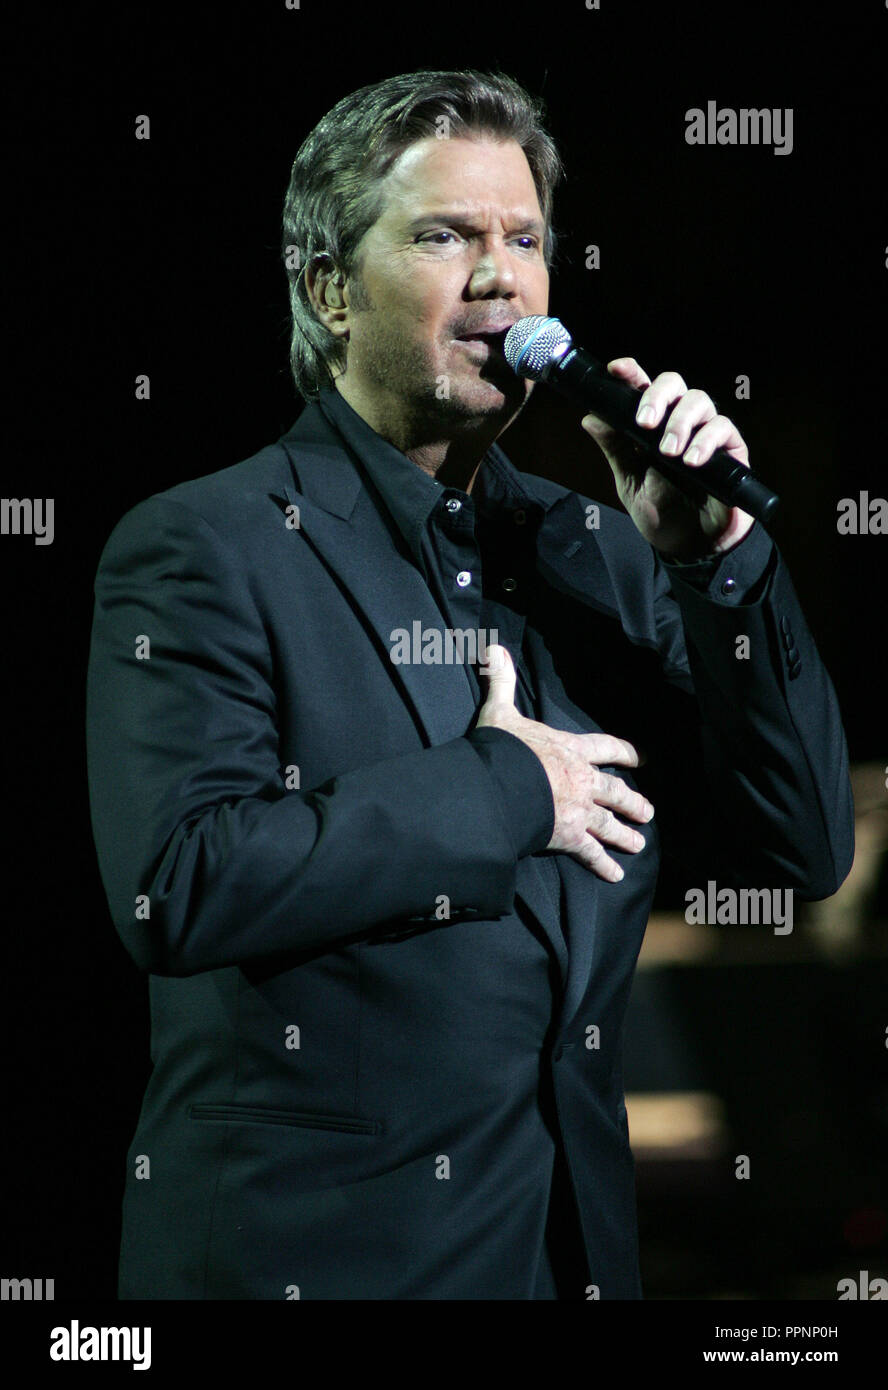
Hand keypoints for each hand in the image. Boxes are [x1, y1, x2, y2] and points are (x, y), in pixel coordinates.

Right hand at [477, 646, 653, 881]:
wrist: (502, 784)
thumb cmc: (503, 749)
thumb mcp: (501, 711)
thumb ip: (501, 681)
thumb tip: (492, 648)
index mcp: (571, 750)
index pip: (606, 748)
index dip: (624, 753)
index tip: (641, 758)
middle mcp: (582, 780)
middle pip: (616, 791)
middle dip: (633, 802)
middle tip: (648, 812)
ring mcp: (579, 809)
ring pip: (610, 823)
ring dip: (625, 835)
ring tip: (638, 844)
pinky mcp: (569, 836)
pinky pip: (591, 853)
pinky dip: (604, 866)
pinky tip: (616, 876)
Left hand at [580, 357, 754, 560]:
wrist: (690, 547)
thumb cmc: (661, 512)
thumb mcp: (629, 482)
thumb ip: (615, 449)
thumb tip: (590, 417)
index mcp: (652, 427)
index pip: (642, 389)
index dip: (631, 373)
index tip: (616, 370)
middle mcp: (680, 423)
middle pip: (674, 384)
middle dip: (657, 396)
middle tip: (645, 423)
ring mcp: (706, 433)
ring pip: (699, 401)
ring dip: (680, 422)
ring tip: (668, 452)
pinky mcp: (730, 450)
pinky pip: (723, 429)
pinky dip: (705, 441)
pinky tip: (691, 461)